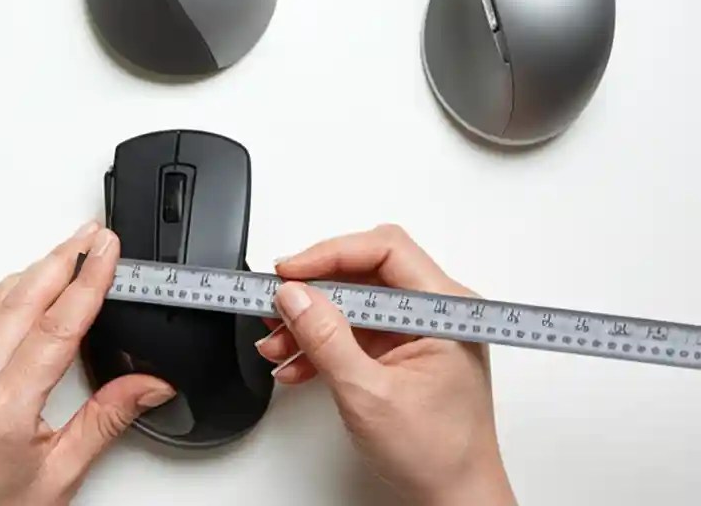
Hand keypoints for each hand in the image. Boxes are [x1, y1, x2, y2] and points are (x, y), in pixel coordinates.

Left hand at [0, 222, 174, 505]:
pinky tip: (11, 291)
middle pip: (20, 303)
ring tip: (60, 256)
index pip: (56, 328)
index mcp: (2, 413)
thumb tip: (149, 384)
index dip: (86, 281)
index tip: (105, 252)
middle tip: (90, 237)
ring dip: (26, 275)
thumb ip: (106, 420)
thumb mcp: (59, 476)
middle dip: (60, 262)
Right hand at [256, 225, 515, 505]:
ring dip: (310, 321)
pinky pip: (353, 332)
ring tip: (276, 343)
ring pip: (352, 303)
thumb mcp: (368, 394)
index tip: (289, 273)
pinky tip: (295, 365)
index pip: (385, 250)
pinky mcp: (401, 352)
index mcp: (446, 311)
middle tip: (275, 305)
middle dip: (313, 291)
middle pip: (364, 273)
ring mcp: (417, 333)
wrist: (455, 500)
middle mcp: (435, 313)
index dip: (331, 254)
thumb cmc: (438, 455)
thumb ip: (327, 339)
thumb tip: (295, 295)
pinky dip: (321, 344)